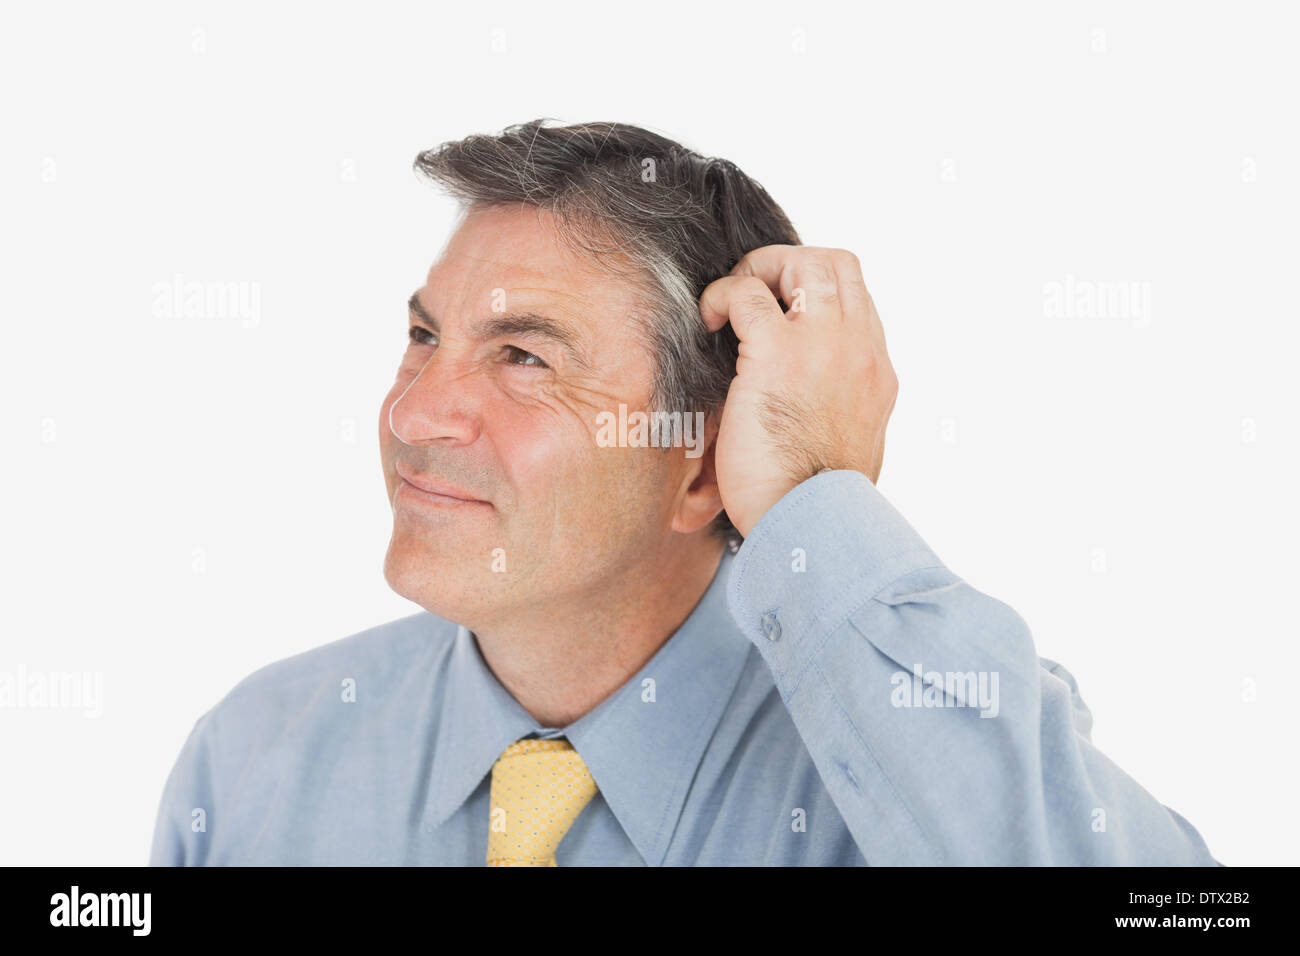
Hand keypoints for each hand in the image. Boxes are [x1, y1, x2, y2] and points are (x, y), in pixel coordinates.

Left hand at [698, 245, 897, 537]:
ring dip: (759, 271)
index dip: (815, 293)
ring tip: (732, 305)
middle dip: (789, 266)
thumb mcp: (850, 447)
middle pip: (836, 264)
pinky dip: (723, 297)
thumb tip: (815, 408)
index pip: (858, 300)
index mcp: (877, 374)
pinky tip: (710, 323)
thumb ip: (840, 411)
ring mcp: (823, 346)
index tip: (782, 312)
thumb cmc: (818, 504)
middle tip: (754, 295)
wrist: (814, 527)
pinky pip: (747, 294)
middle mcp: (859, 350)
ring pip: (801, 262)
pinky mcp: (776, 355)